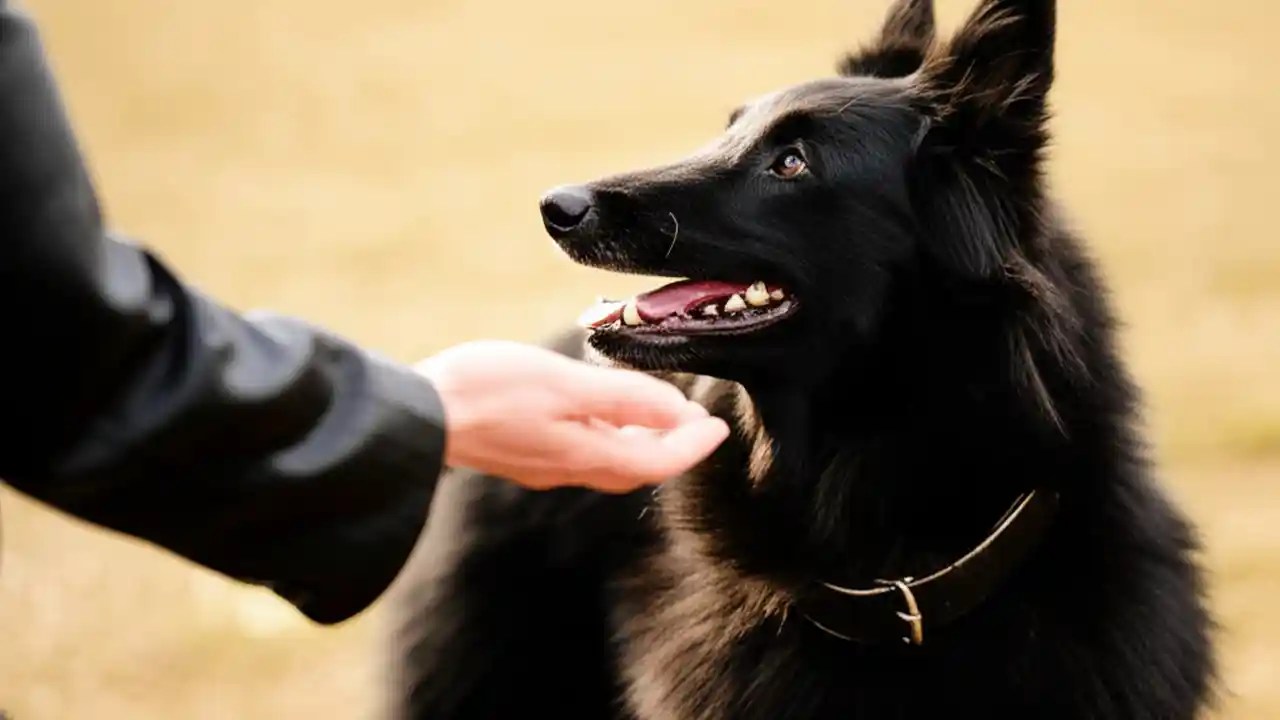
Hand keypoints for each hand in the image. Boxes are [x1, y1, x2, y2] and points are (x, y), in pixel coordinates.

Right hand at [416, 340, 729, 492]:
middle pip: (636, 467)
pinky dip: (609, 436)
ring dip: (641, 443)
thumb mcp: (564, 384)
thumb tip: (676, 412)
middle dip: (673, 448)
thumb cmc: (488, 392)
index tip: (719, 428)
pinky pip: (582, 452)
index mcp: (585, 454)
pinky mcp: (522, 453)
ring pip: (608, 461)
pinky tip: (600, 414)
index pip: (658, 462)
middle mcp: (568, 469)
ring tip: (661, 416)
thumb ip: (622, 399)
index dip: (693, 446)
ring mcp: (543, 464)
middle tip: (699, 421)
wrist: (417, 413)